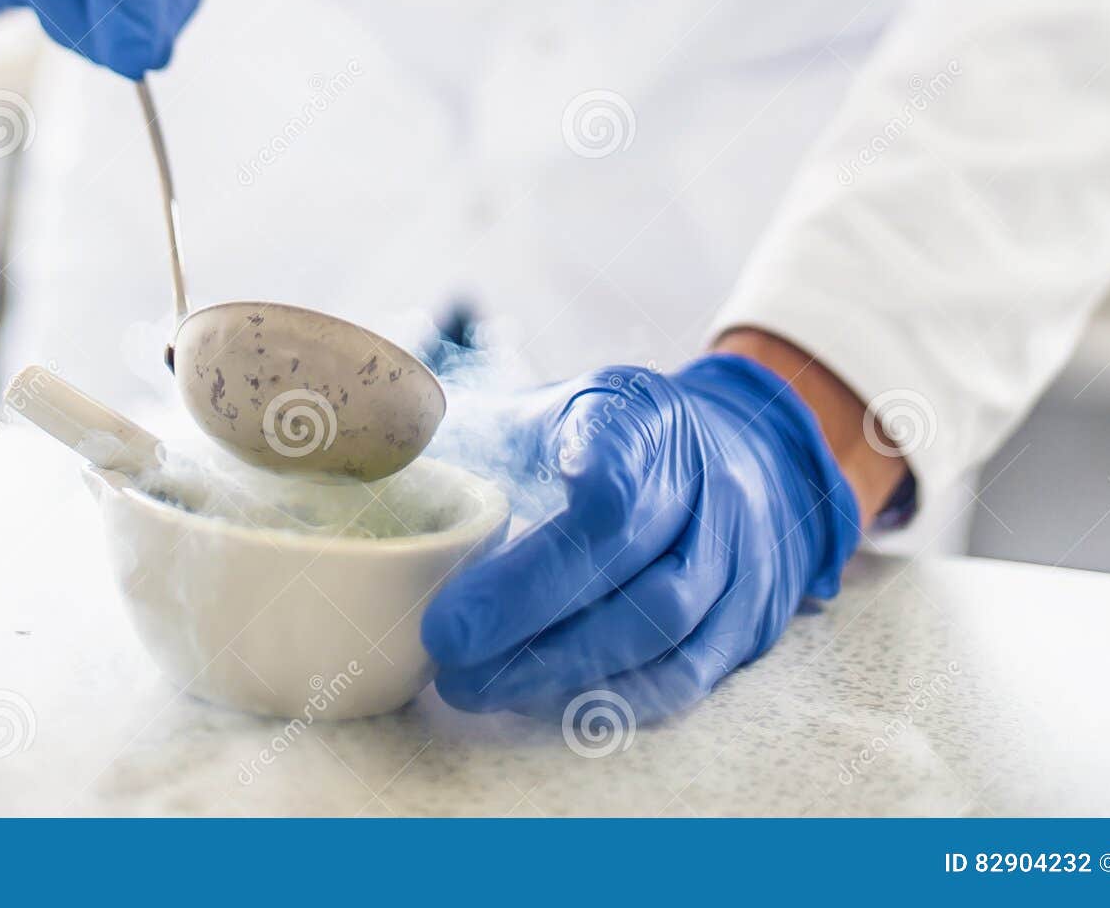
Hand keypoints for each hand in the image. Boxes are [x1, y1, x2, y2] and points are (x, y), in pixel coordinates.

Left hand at [421, 356, 860, 722]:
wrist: (738, 449)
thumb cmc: (600, 439)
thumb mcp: (541, 406)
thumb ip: (462, 430)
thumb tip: (358, 447)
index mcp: (640, 414)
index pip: (617, 450)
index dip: (569, 484)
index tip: (489, 524)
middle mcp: (703, 475)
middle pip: (628, 550)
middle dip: (529, 607)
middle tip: (447, 644)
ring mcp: (738, 547)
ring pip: (663, 619)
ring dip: (564, 663)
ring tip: (477, 686)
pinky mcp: (751, 614)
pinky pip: (690, 671)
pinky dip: (616, 697)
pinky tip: (546, 703)